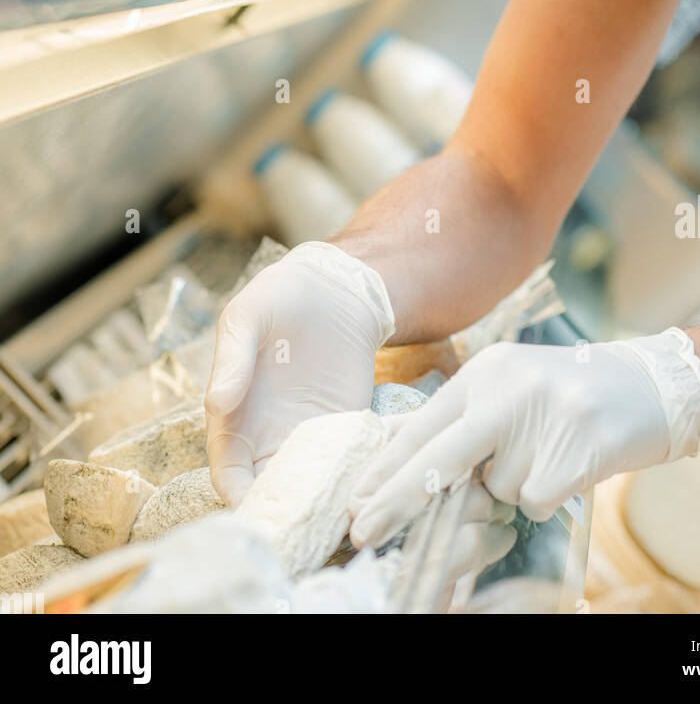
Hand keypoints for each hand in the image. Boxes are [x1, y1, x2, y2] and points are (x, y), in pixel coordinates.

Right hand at [205, 242, 394, 506]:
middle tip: (297, 532)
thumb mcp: (247, 317)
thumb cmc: (277, 298)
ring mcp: (309, 435)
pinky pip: (345, 465)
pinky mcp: (346, 428)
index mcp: (234, 418)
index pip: (228, 471)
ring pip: (308, 488)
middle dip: (279, 516)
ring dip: (318, 507)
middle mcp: (269, 436)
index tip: (250, 509)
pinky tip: (365, 492)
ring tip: (335, 521)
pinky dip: (352, 481)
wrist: (333, 286)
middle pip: (268, 492)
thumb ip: (231, 358)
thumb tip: (216, 403)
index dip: (235, 494)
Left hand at [349, 329, 699, 545]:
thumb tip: (408, 460)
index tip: (356, 500)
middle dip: (398, 500)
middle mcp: (509, 388)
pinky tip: (571, 463)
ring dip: (514, 486)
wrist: (653, 385)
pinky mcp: (577, 446)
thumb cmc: (572, 394)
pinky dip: (547, 495)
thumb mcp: (511, 388)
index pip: (423, 425)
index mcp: (487, 371)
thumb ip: (465, 420)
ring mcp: (544, 415)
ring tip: (549, 449)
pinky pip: (535, 500)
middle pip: (440, 457)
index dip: (385, 467)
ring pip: (498, 488)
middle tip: (362, 532)